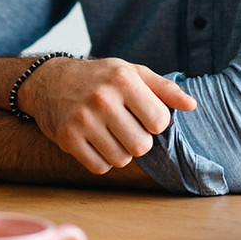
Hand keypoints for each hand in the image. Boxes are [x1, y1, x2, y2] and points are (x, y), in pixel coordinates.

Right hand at [20, 57, 195, 173]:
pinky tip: (95, 142)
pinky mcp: (67, 138)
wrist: (48, 80)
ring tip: (110, 134)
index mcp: (124, 80)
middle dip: (138, 141)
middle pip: (142, 146)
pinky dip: (101, 160)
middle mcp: (103, 99)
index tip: (141, 114)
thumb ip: (164, 89)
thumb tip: (192, 105)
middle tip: (125, 127)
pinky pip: (99, 167)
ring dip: (120, 152)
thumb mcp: (131, 72)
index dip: (154, 122)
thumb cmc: (99, 77)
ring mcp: (83, 120)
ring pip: (122, 160)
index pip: (160, 121)